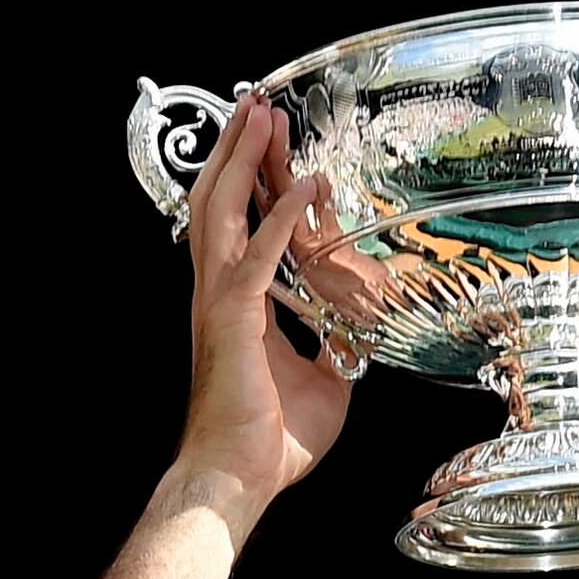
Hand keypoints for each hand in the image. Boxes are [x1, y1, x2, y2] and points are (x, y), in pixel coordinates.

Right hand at [174, 94, 350, 521]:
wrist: (242, 474)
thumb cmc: (273, 438)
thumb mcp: (323, 383)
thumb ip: (332, 350)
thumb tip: (356, 339)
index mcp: (238, 302)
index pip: (240, 224)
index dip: (251, 180)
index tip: (268, 144)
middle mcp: (221, 292)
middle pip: (222, 200)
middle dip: (239, 149)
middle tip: (258, 104)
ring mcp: (223, 302)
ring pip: (226, 212)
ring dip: (247, 162)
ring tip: (265, 117)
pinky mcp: (236, 320)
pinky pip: (258, 259)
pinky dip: (283, 220)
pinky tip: (306, 189)